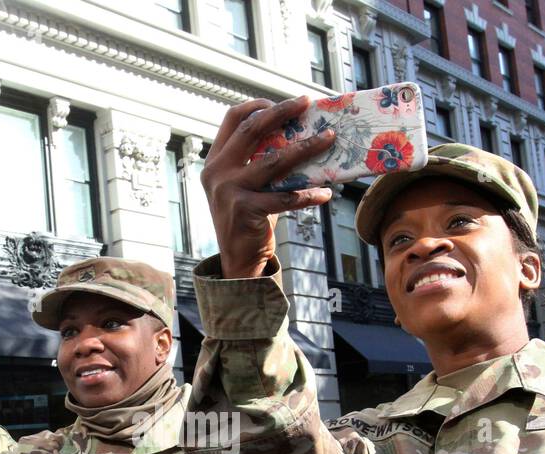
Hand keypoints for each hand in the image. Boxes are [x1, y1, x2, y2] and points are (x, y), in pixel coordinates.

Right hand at [201, 96, 335, 278]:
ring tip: (329, 138)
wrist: (238, 260)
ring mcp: (229, 191)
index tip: (284, 103)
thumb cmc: (248, 218)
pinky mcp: (245, 211)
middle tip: (307, 103)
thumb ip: (258, 162)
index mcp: (215, 161)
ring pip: (274, 161)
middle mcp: (217, 173)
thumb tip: (299, 135)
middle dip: (282, 112)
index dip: (258, 105)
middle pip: (251, 130)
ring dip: (306, 147)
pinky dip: (308, 194)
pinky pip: (285, 197)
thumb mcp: (245, 186)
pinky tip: (325, 193)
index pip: (232, 119)